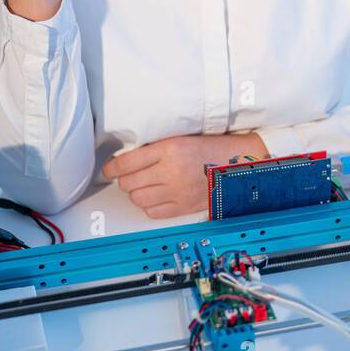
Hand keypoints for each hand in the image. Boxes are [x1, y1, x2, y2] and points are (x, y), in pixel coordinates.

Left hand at [103, 132, 270, 218]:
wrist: (239, 163)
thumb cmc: (213, 148)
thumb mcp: (181, 138)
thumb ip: (155, 148)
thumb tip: (128, 160)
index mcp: (170, 149)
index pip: (127, 163)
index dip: (112, 168)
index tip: (110, 169)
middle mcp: (171, 171)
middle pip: (129, 183)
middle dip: (126, 180)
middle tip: (131, 175)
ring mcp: (177, 192)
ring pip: (138, 199)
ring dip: (137, 193)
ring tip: (145, 186)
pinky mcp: (184, 207)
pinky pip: (153, 212)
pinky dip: (150, 206)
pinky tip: (157, 196)